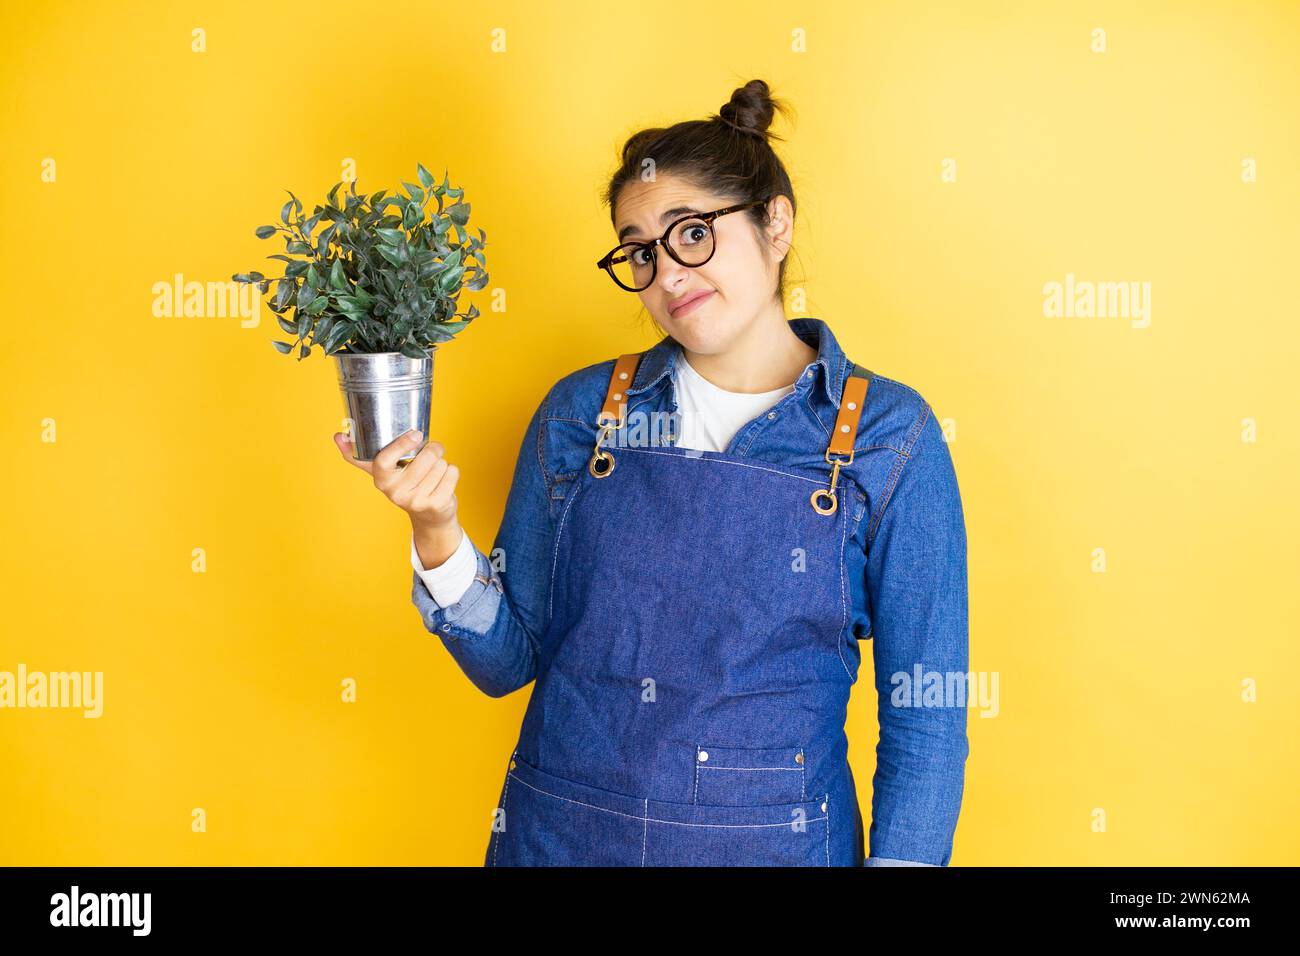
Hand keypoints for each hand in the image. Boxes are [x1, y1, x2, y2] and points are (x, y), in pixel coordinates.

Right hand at [334, 429, 459, 529]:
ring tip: (433, 473)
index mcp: (381, 480)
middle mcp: (396, 493)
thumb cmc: (405, 485)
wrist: (429, 516)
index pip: (384, 460)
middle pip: (426, 456)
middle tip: (429, 455)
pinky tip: (443, 482)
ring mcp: (417, 501)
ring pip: (441, 463)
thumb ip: (359, 454)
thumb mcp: (383, 472)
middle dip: (433, 449)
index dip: (401, 445)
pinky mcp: (437, 504)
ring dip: (442, 463)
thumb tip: (337, 436)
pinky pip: (452, 473)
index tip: (415, 434)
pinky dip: (452, 472)